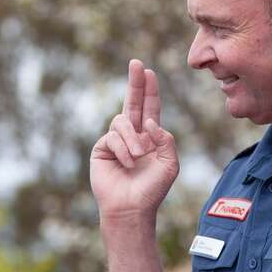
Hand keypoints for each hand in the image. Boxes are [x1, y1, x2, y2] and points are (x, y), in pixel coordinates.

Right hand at [90, 59, 179, 220]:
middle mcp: (132, 135)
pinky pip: (113, 136)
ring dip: (134, 139)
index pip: (150, 108)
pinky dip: (123, 149)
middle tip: (136, 63)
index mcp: (150, 137)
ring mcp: (116, 141)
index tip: (149, 72)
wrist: (131, 208)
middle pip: (132, 102)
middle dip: (135, 83)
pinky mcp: (102, 148)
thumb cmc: (152, 189)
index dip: (149, 90)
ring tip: (138, 157)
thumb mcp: (170, 163)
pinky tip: (127, 163)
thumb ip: (166, 139)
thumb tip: (149, 122)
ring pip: (123, 122)